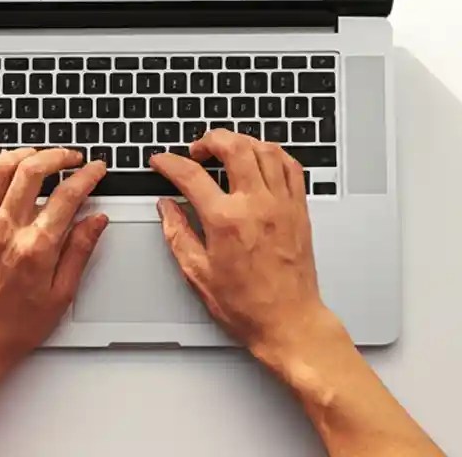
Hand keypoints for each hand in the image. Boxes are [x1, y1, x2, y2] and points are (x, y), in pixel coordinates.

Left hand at [0, 148, 108, 390]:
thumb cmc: (11, 329)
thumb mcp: (60, 296)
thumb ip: (79, 252)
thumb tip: (96, 221)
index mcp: (35, 248)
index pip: (68, 195)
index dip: (87, 175)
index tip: (95, 169)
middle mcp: (4, 231)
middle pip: (32, 171)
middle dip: (57, 155)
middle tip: (70, 156)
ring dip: (21, 154)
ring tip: (37, 154)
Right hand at [150, 130, 338, 361]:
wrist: (288, 322)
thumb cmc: (247, 306)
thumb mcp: (198, 273)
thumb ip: (178, 234)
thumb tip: (166, 208)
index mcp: (226, 221)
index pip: (190, 175)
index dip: (169, 163)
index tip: (162, 161)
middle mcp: (256, 205)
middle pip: (234, 147)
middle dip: (210, 139)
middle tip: (197, 150)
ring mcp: (282, 204)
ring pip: (265, 149)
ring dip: (242, 141)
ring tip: (227, 149)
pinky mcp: (299, 209)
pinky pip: (291, 167)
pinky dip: (274, 154)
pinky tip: (261, 159)